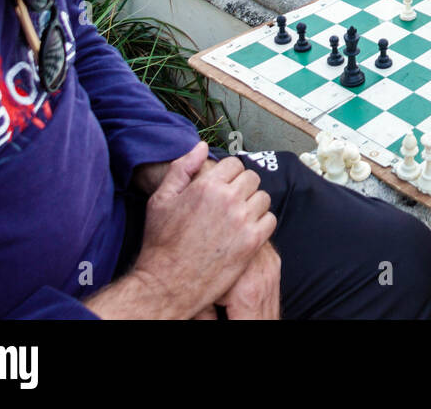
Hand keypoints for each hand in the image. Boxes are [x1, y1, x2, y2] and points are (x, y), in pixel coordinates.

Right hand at [128, 142, 276, 318]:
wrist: (167, 283)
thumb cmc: (161, 242)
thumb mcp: (160, 200)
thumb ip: (182, 168)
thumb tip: (202, 146)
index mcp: (207, 185)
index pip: (235, 164)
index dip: (229, 174)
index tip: (223, 186)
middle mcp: (228, 199)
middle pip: (252, 178)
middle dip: (242, 187)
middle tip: (231, 202)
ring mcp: (242, 220)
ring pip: (263, 198)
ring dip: (253, 205)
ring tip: (237, 217)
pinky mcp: (252, 241)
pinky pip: (269, 220)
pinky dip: (261, 224)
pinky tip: (245, 231)